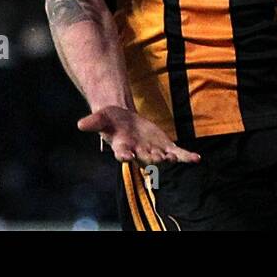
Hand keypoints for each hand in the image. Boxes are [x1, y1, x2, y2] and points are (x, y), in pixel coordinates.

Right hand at [77, 106, 200, 164]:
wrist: (123, 119)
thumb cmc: (110, 120)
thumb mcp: (101, 117)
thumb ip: (93, 122)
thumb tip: (80, 124)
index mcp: (121, 147)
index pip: (122, 154)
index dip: (124, 156)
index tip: (126, 157)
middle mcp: (138, 153)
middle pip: (145, 158)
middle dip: (152, 158)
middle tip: (158, 158)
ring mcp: (152, 150)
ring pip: (162, 157)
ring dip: (169, 158)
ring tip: (176, 158)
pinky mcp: (164, 146)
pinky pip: (177, 153)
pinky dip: (186, 157)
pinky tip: (196, 159)